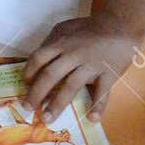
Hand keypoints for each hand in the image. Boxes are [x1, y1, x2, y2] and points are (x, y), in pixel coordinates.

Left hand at [23, 15, 139, 122]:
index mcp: (62, 43)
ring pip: (71, 86)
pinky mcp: (109, 74)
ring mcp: (92, 65)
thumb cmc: (90, 28)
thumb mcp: (65, 28)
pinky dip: (98, 106)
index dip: (29, 72)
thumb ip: (51, 43)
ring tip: (48, 119)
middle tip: (27, 108)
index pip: (39, 58)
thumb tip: (35, 62)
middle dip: (37, 94)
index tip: (25, 84)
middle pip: (50, 75)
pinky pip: (102, 92)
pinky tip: (92, 119)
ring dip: (58, 104)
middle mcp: (74, 54)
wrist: (120, 25)